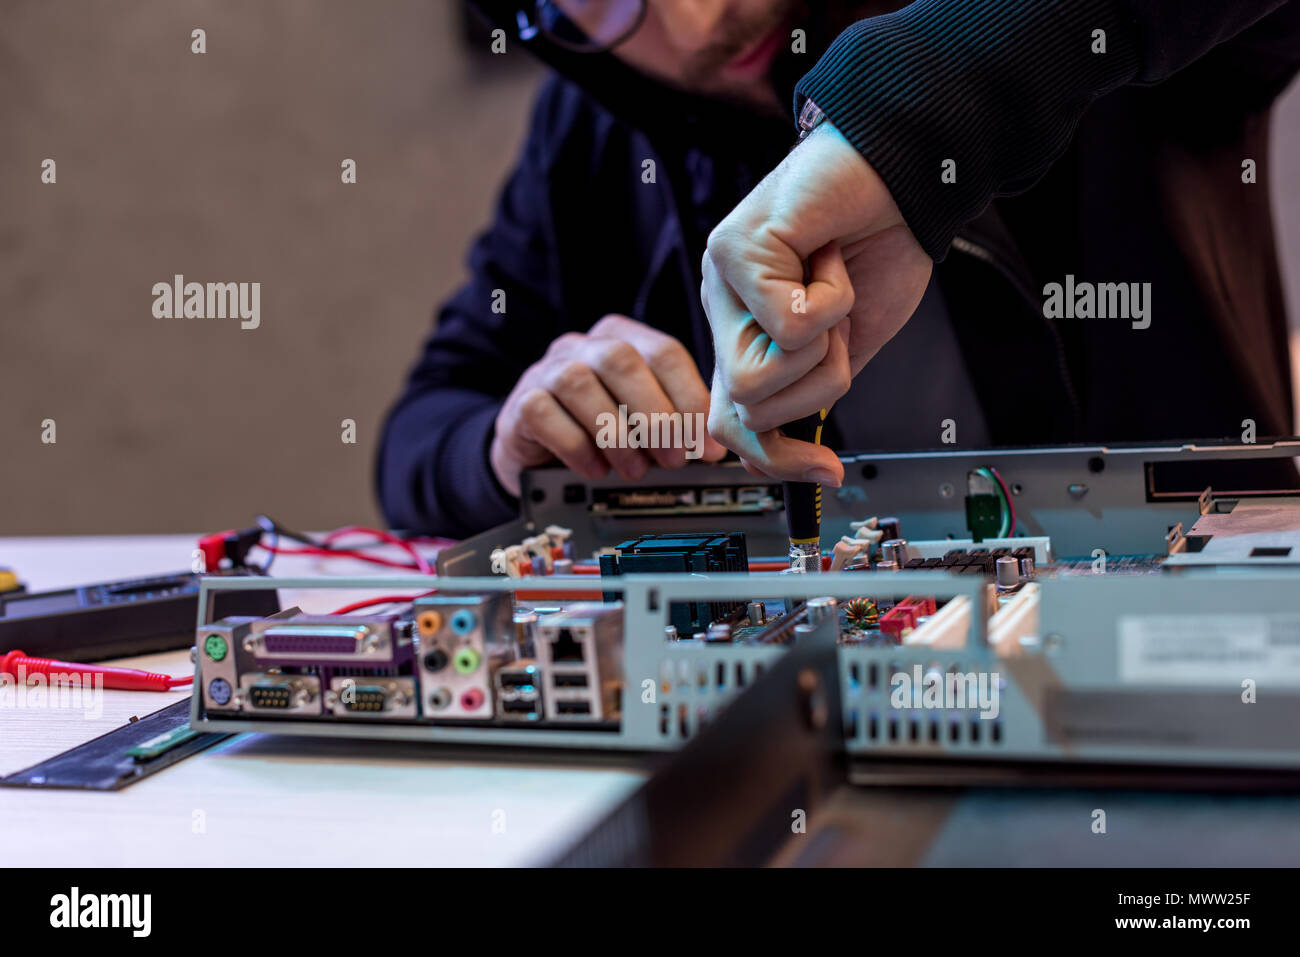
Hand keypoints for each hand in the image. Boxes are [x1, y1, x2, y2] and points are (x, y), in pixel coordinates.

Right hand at [490, 314, 726, 495]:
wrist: (535, 449)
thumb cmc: (597, 429)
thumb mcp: (639, 418)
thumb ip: (672, 419)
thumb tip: (713, 447)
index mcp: (622, 337)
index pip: (665, 353)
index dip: (691, 399)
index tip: (709, 446)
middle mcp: (582, 346)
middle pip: (622, 361)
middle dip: (655, 414)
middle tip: (674, 459)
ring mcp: (546, 369)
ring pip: (580, 384)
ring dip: (616, 433)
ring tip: (635, 469)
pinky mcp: (521, 401)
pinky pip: (545, 414)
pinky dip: (576, 446)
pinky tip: (595, 469)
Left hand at [701, 122, 931, 483]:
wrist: (907, 175)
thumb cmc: (880, 245)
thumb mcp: (848, 344)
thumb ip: (814, 394)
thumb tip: (790, 462)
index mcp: (746, 334)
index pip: (732, 424)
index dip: (778, 459)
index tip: (828, 469)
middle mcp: (723, 309)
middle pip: (747, 413)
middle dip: (815, 387)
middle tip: (838, 327)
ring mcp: (722, 278)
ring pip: (760, 380)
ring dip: (822, 347)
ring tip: (832, 287)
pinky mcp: (736, 248)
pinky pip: (789, 324)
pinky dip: (834, 298)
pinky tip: (829, 255)